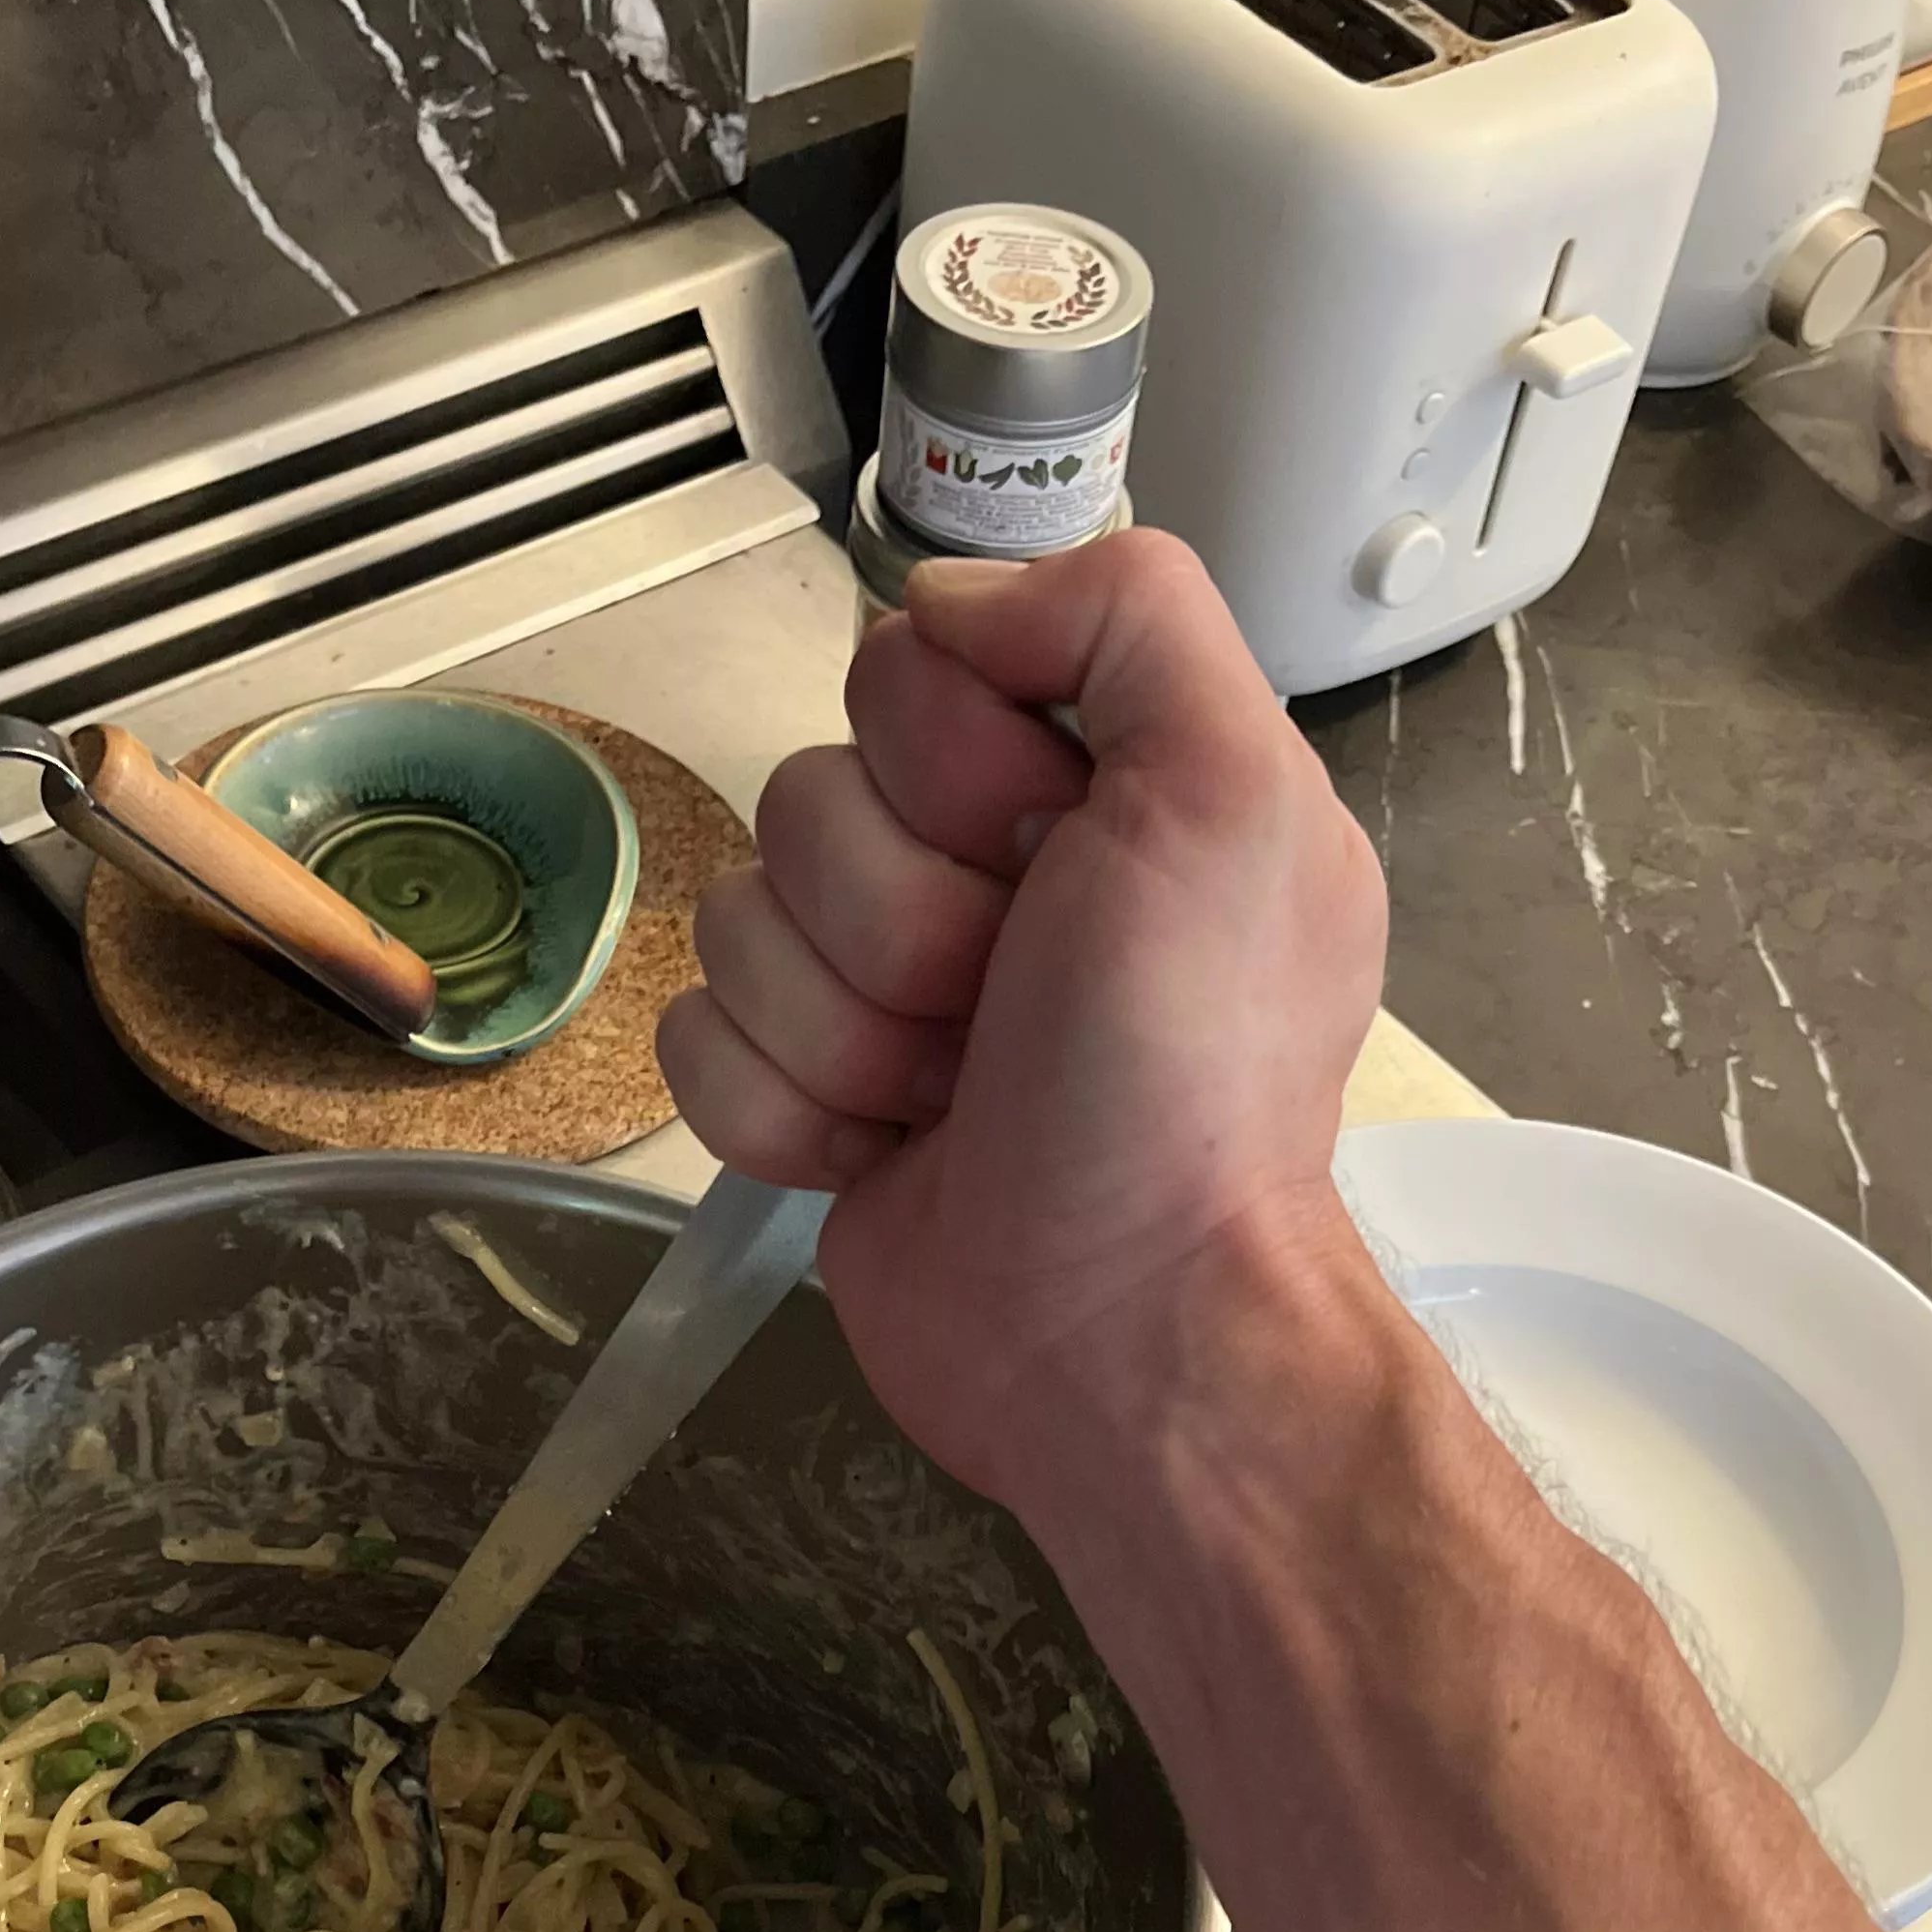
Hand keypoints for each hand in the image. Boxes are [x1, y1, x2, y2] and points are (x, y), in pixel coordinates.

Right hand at [657, 529, 1385, 1499]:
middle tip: (1008, 1005)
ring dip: (849, 1027)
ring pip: (741, 922)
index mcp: (1095, 781)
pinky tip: (889, 1157)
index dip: (953, 766)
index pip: (909, 669)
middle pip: (807, 794)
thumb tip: (954, 598)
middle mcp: (987, 874)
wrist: (1127, 1334)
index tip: (1050, 861)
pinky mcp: (810, 1102)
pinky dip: (787, 1113)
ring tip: (961, 1098)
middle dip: (898, 914)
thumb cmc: (1193, 1086)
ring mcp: (886, 995)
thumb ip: (1129, 613)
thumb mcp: (1234, 794)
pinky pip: (697, 1043)